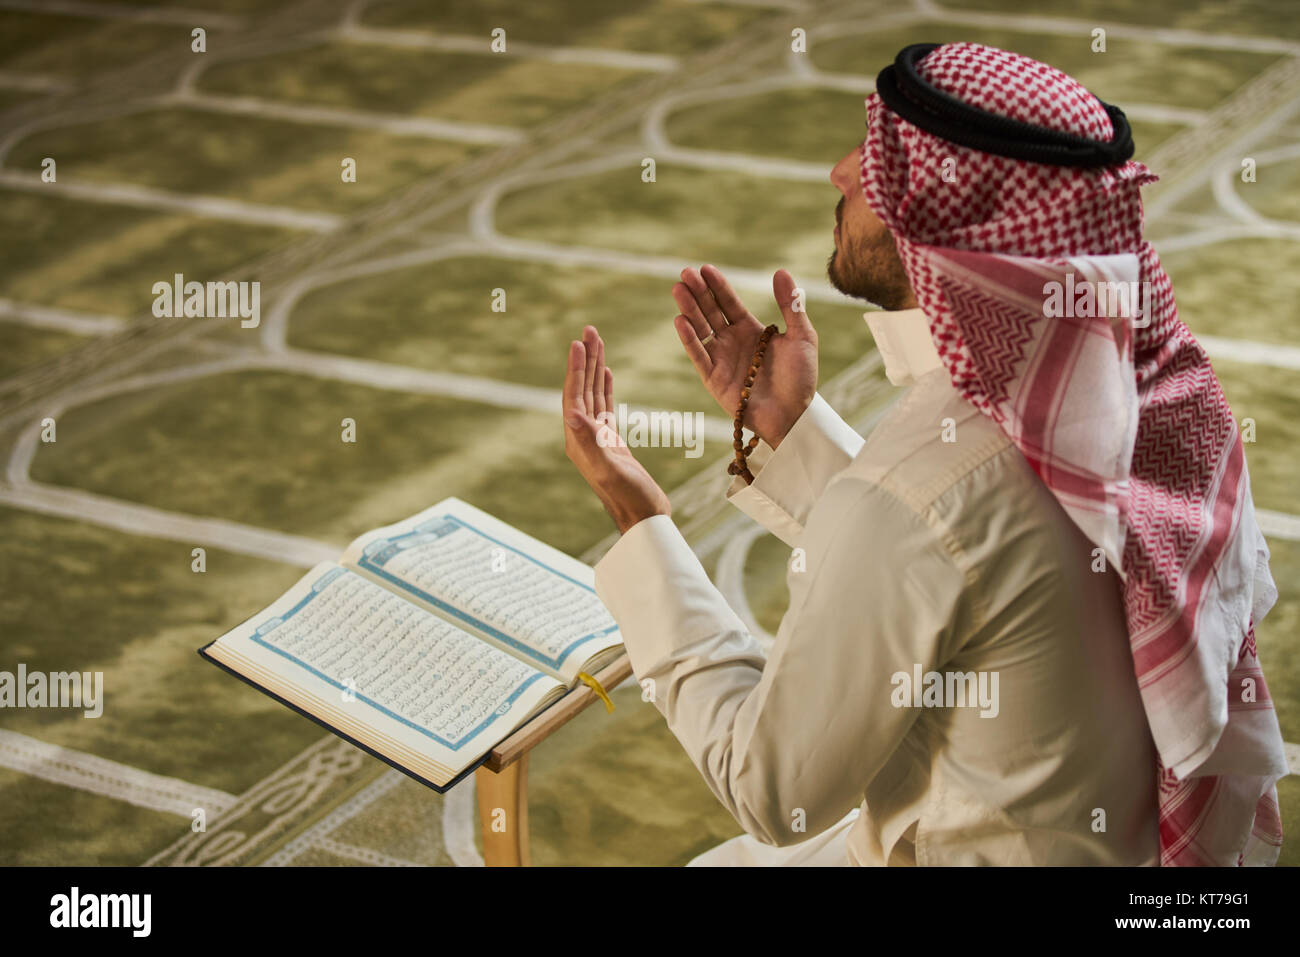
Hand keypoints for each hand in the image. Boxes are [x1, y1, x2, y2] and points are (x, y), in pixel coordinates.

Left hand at [562, 325, 671, 534]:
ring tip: (598, 341)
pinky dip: (606, 388)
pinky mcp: (613, 443)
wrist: (644, 520)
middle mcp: (584, 437)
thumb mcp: (609, 469)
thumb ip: (590, 441)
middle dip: (586, 359)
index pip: (575, 397)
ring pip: (595, 395)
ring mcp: (598, 439)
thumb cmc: (629, 498)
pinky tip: (608, 374)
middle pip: (583, 390)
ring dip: (596, 368)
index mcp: (579, 441)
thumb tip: (571, 414)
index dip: (576, 369)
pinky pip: (606, 408)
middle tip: (589, 330)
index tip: (578, 342)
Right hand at [672, 265, 817, 448]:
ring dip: (689, 310)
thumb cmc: (801, 377)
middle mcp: (732, 342)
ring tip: (679, 290)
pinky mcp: (713, 379)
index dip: (717, 286)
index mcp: (750, 330)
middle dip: (698, 292)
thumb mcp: (802, 336)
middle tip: (685, 273)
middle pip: (710, 312)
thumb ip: (791, 306)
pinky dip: (689, 339)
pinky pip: (699, 355)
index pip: (729, 303)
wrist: (794, 414)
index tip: (705, 269)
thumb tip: (780, 271)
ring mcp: (721, 359)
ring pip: (701, 329)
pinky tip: (681, 320)